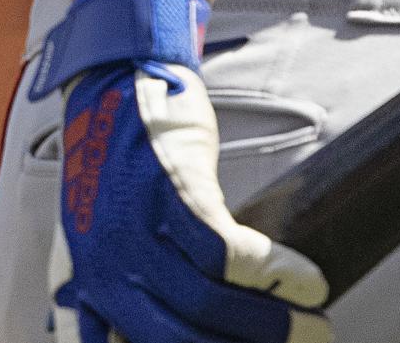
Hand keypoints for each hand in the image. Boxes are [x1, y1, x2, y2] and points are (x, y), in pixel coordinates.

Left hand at [44, 0, 327, 342]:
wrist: (113, 81)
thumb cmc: (112, 164)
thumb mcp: (97, 238)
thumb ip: (112, 295)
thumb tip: (129, 340)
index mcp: (87, 283)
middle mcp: (104, 263)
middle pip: (181, 338)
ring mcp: (134, 227)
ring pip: (209, 303)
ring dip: (272, 322)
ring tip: (312, 323)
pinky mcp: (169, 190)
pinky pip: (226, 254)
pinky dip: (273, 274)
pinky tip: (303, 279)